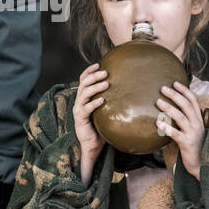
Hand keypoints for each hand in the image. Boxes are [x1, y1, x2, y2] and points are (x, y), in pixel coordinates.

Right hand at [73, 63, 108, 182]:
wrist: (92, 144)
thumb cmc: (101, 126)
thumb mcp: (105, 110)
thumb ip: (111, 99)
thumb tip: (129, 89)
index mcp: (83, 97)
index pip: (83, 79)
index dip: (89, 71)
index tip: (99, 63)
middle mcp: (79, 101)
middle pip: (83, 84)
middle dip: (94, 76)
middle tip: (105, 72)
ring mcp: (78, 110)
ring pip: (84, 94)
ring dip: (95, 87)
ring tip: (106, 83)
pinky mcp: (80, 120)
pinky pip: (86, 109)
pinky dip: (94, 103)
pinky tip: (103, 100)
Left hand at [157, 81, 205, 177]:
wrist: (202, 165)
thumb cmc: (194, 146)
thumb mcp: (192, 131)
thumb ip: (185, 121)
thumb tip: (170, 110)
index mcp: (198, 120)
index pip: (193, 101)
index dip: (184, 91)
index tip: (175, 83)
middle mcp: (197, 124)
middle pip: (186, 106)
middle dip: (175, 95)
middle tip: (163, 88)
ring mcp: (193, 134)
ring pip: (181, 117)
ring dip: (169, 108)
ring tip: (158, 101)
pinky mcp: (187, 144)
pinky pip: (176, 134)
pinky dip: (167, 128)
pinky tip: (158, 123)